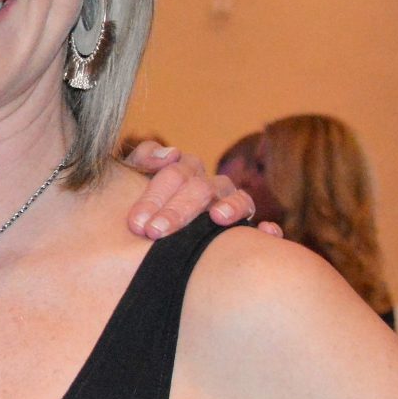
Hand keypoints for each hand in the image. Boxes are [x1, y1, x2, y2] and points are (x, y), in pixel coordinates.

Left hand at [122, 142, 282, 238]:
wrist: (149, 244)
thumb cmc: (141, 214)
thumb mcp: (129, 184)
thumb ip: (140, 160)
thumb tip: (171, 154)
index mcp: (183, 173)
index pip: (175, 170)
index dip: (155, 195)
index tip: (137, 223)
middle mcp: (210, 187)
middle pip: (201, 188)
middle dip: (177, 210)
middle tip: (155, 232)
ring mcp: (232, 206)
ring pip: (239, 199)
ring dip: (231, 207)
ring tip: (217, 218)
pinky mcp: (250, 231)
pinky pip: (266, 228)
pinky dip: (268, 229)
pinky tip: (266, 233)